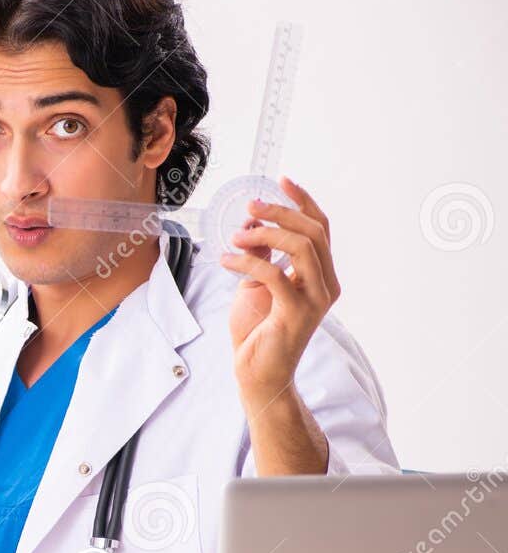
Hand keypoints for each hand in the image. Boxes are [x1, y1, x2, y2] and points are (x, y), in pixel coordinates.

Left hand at [220, 178, 341, 410]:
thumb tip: (253, 227)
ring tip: (236, 237)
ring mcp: (315, 300)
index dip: (303, 201)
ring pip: (302, 247)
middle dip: (280, 212)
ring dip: (265, 234)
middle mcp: (326, 285)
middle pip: (313, 232)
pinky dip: (247, 261)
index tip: (281, 180)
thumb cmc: (259, 330)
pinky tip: (226, 260)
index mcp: (321, 275)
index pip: (320, 228)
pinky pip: (274, 274)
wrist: (258, 372)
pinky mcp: (296, 313)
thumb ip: (262, 255)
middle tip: (249, 207)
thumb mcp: (257, 284)